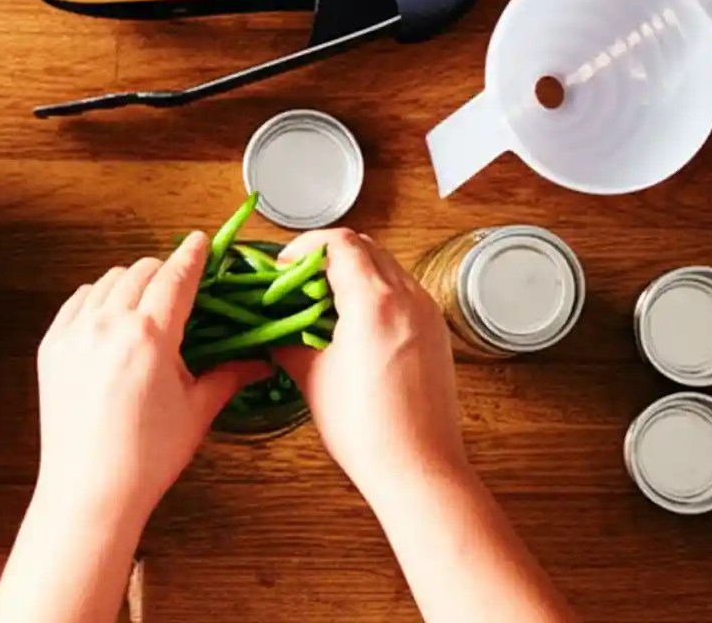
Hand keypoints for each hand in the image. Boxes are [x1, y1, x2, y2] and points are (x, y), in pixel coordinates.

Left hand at [35, 232, 271, 524]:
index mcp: (148, 336)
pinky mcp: (52, 348)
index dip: (193, 254)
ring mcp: (74, 334)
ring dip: (130, 283)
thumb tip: (259, 362)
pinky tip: (110, 317)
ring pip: (106, 281)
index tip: (201, 242)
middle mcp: (107, 326)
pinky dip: (96, 300)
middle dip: (165, 272)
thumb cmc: (145, 458)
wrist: (89, 490)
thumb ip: (227, 376)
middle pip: (141, 271)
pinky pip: (76, 302)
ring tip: (146, 306)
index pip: (176, 276)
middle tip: (180, 287)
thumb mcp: (196, 411)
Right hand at [274, 229, 466, 496]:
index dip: (305, 246)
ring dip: (354, 272)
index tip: (284, 266)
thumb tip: (274, 332)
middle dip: (328, 255)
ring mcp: (428, 314)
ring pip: (388, 267)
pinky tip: (354, 324)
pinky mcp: (437, 333)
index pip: (340, 244)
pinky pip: (404, 293)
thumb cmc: (363, 429)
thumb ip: (290, 344)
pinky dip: (377, 293)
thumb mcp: (313, 379)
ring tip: (324, 302)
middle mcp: (408, 298)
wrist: (419, 468)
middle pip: (366, 247)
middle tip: (299, 280)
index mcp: (373, 302)